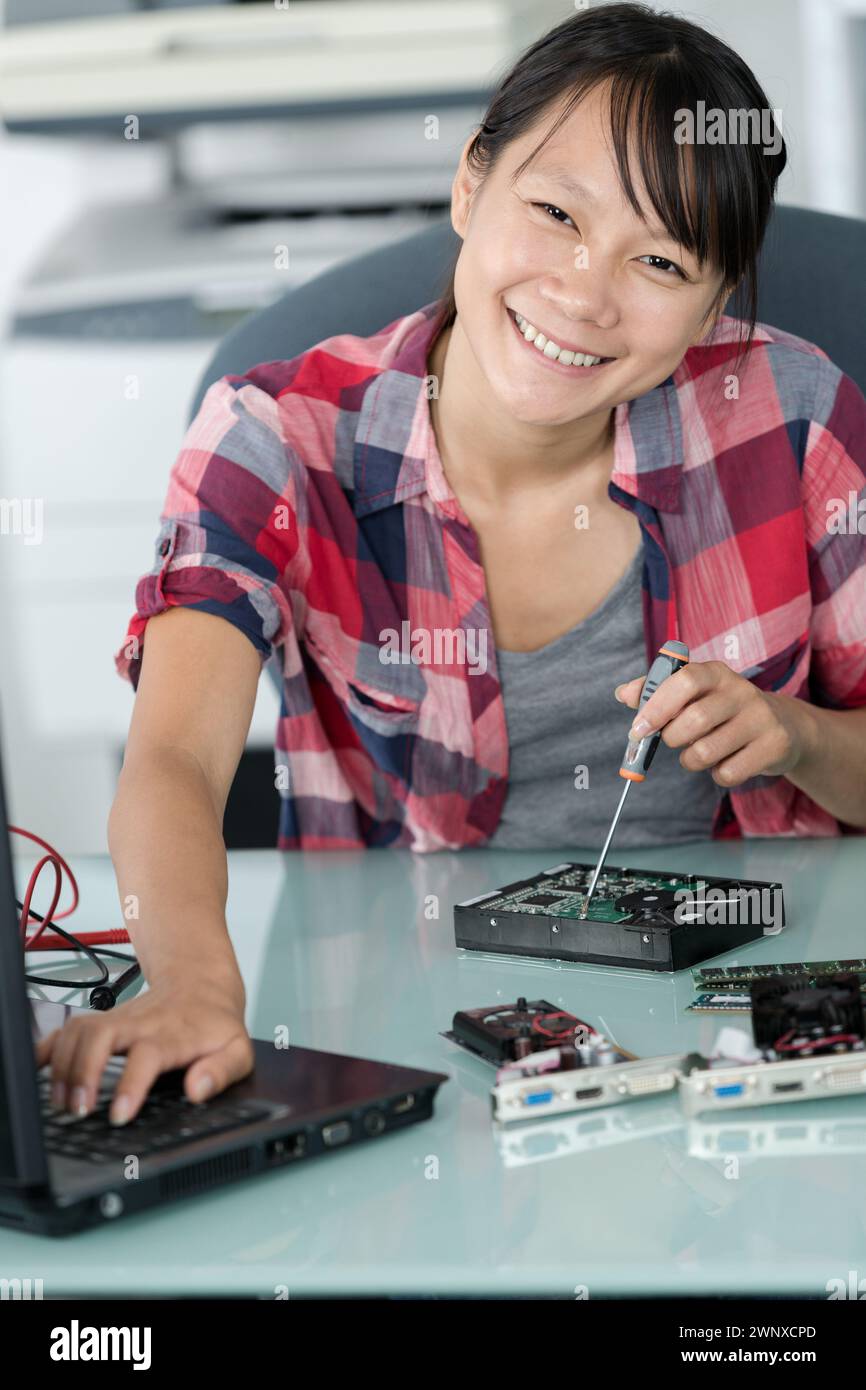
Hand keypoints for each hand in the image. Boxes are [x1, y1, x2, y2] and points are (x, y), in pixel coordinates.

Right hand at [35, 973, 253, 1125]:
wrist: (201, 985)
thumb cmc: (216, 1025)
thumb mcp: (238, 1050)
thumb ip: (222, 1072)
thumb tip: (198, 1090)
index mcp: (173, 1035)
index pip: (148, 1055)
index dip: (132, 1084)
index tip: (120, 1114)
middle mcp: (140, 1024)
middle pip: (101, 1035)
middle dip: (82, 1072)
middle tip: (79, 1108)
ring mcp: (117, 1019)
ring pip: (79, 1030)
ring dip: (62, 1064)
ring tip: (62, 1102)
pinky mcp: (102, 1020)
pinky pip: (67, 1028)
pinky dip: (47, 1047)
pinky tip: (39, 1070)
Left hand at [613, 659, 814, 787]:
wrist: (783, 726)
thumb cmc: (723, 711)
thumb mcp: (694, 695)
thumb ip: (656, 692)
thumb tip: (623, 694)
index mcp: (716, 673)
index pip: (685, 680)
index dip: (658, 705)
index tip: (638, 728)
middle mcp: (742, 691)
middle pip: (695, 719)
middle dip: (672, 738)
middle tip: (673, 740)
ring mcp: (762, 718)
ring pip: (707, 751)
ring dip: (691, 760)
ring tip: (699, 753)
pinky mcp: (775, 746)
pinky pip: (729, 773)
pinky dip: (718, 774)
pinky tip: (726, 762)